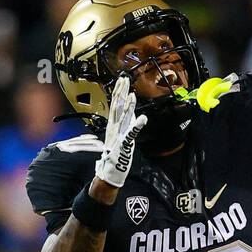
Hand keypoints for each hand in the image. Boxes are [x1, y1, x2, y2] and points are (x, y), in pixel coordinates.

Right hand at [95, 74, 147, 188]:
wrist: (109, 171)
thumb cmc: (115, 154)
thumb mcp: (120, 135)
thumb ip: (125, 123)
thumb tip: (131, 112)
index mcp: (113, 125)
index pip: (115, 104)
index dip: (119, 92)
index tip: (122, 80)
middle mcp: (114, 128)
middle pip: (117, 107)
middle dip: (120, 93)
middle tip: (124, 79)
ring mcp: (119, 135)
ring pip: (123, 117)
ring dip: (127, 106)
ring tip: (131, 94)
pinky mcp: (124, 144)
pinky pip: (131, 134)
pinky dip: (136, 126)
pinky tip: (142, 118)